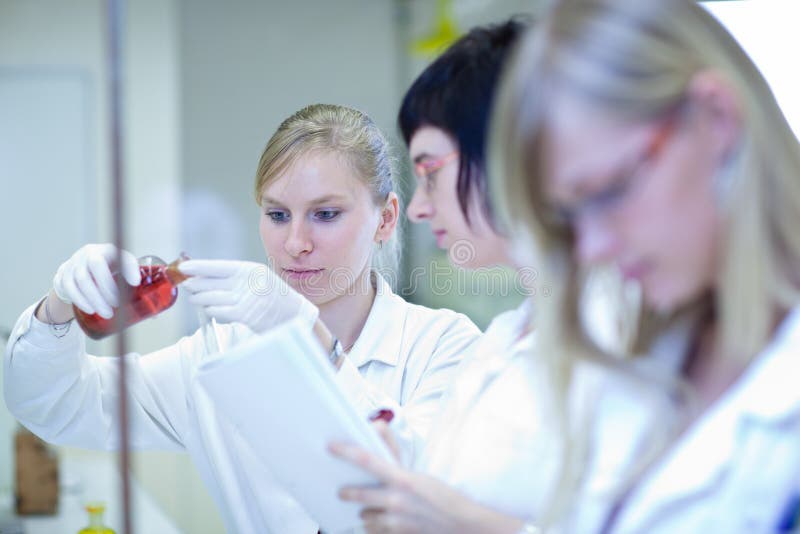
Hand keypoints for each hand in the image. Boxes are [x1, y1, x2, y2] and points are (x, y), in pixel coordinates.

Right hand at [52, 243, 140, 317]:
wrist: (76, 271)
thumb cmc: (106, 275)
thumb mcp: (119, 275)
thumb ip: (134, 290)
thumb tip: (153, 315)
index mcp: (111, 251)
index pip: (121, 255)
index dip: (129, 268)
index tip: (136, 283)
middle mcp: (92, 253)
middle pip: (97, 265)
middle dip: (108, 287)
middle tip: (117, 304)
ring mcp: (75, 262)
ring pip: (82, 279)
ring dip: (95, 298)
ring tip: (107, 313)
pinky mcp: (64, 274)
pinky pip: (70, 287)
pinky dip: (81, 300)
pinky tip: (91, 309)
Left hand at [179, 259, 318, 333]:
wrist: (293, 316)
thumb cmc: (273, 297)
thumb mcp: (257, 279)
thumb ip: (234, 278)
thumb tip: (203, 277)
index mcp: (250, 269)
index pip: (217, 266)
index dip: (197, 267)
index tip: (182, 267)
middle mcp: (247, 282)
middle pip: (210, 282)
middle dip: (194, 284)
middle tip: (186, 284)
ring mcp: (246, 299)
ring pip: (210, 298)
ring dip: (200, 299)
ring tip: (196, 298)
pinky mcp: (244, 315)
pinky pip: (218, 311)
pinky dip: (211, 310)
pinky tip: (210, 309)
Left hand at [329, 442, 524, 533]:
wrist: (462, 525)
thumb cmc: (443, 496)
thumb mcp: (420, 472)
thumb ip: (395, 453)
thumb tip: (378, 428)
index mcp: (402, 478)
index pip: (367, 460)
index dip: (346, 452)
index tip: (331, 447)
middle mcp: (395, 500)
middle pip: (356, 494)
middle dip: (348, 493)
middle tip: (343, 490)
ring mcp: (394, 521)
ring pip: (364, 516)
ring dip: (366, 512)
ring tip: (372, 507)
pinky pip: (374, 532)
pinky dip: (375, 527)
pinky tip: (382, 521)